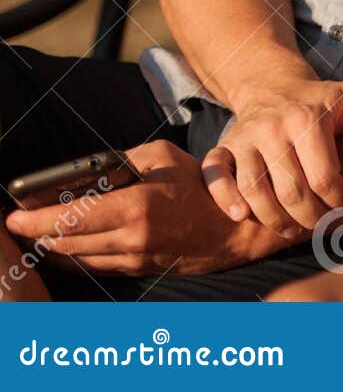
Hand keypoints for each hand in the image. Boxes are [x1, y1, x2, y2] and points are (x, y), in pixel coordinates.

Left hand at [3, 141, 291, 276]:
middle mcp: (131, 237)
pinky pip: (97, 268)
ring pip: (78, 258)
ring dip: (54, 248)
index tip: (15, 216)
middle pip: (66, 242)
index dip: (36, 220)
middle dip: (37, 235)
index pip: (70, 217)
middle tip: (19, 226)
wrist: (237, 228)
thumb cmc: (205, 186)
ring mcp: (135, 258)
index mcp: (135, 206)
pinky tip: (66, 251)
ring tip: (39, 236)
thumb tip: (90, 168)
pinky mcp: (141, 269)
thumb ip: (124, 160)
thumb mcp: (165, 157)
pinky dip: (75, 260)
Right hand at [202, 73, 342, 236]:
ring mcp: (244, 138)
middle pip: (291, 192)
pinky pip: (214, 176)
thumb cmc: (325, 102)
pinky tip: (243, 215)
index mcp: (307, 118)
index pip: (324, 178)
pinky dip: (225, 199)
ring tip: (296, 227)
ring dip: (277, 220)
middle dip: (314, 217)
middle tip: (326, 223)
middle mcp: (271, 127)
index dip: (341, 201)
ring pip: (254, 192)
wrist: (277, 89)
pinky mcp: (224, 147)